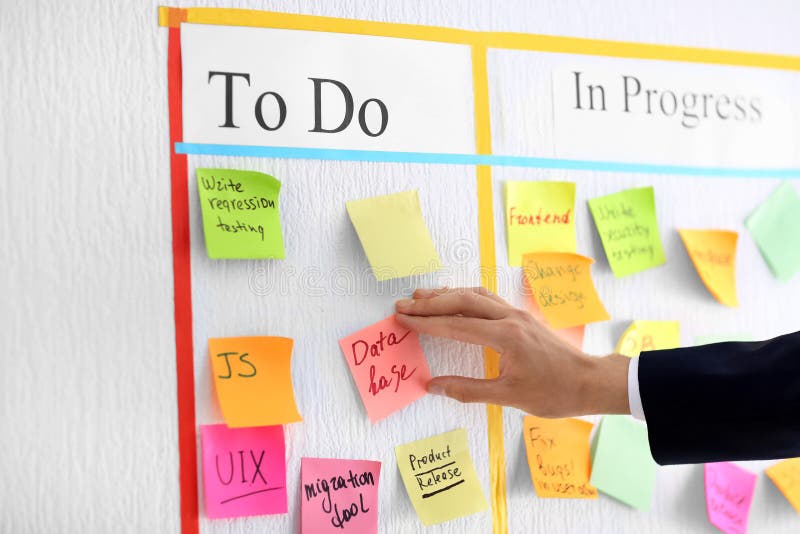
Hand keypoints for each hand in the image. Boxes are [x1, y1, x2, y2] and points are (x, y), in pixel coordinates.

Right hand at [395, 287, 629, 417]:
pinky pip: (487, 299)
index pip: (456, 325)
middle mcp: (509, 318)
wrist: (590, 381)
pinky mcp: (521, 317)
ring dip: (447, 295)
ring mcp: (517, 314)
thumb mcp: (509, 397)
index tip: (403, 319)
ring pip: (475, 295)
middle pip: (462, 301)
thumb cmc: (555, 392)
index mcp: (506, 337)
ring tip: (422, 297)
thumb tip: (434, 386)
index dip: (427, 323)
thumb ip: (468, 390)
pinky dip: (465, 297)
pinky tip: (455, 300)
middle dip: (430, 303)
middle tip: (403, 304)